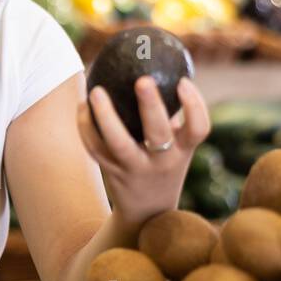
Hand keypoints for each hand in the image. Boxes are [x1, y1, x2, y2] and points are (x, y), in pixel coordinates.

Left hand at [76, 76, 210, 228]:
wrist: (148, 214)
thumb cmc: (164, 164)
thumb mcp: (177, 146)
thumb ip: (175, 117)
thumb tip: (163, 66)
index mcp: (183, 150)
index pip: (198, 129)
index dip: (194, 105)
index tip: (182, 82)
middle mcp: (162, 161)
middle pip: (158, 133)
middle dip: (151, 106)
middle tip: (142, 80)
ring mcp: (135, 169)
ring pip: (119, 143)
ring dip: (106, 116)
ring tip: (96, 91)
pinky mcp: (112, 173)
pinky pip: (96, 148)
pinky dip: (86, 127)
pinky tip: (82, 106)